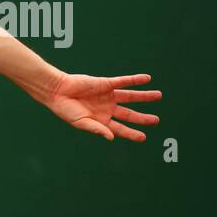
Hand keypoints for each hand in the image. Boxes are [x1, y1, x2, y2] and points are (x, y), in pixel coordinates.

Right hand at [42, 72, 161, 141]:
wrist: (57, 92)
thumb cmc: (66, 109)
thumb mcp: (81, 122)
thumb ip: (97, 129)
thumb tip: (112, 137)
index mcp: (101, 120)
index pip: (120, 128)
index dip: (132, 133)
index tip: (143, 137)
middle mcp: (107, 108)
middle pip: (129, 114)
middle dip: (142, 118)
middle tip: (156, 120)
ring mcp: (107, 96)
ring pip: (130, 96)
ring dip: (144, 96)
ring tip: (158, 95)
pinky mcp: (106, 84)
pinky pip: (123, 81)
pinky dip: (135, 80)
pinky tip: (147, 79)